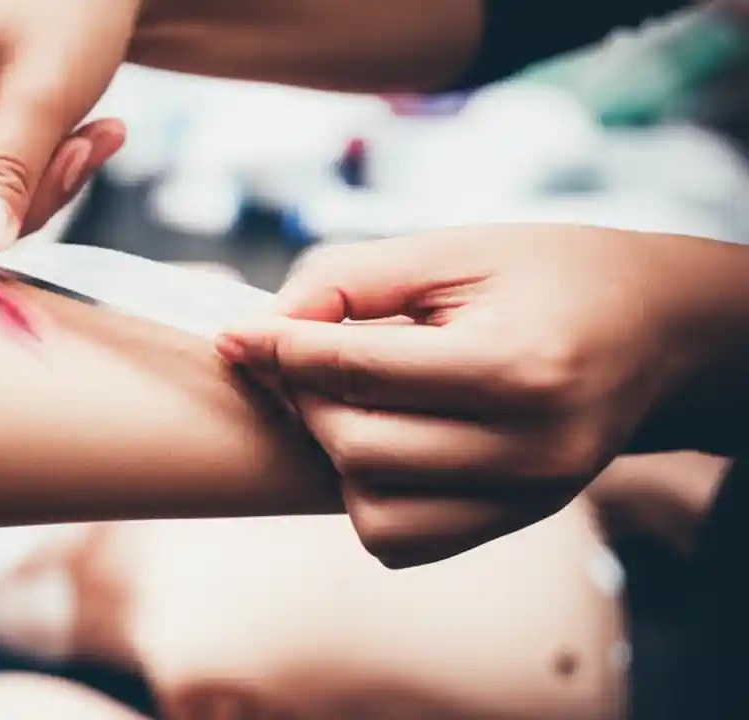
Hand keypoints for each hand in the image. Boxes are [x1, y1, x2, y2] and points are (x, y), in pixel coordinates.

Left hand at [218, 225, 748, 566]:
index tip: (238, 334)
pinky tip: (381, 441)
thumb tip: (262, 326)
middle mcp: (530, 448)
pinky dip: (367, 496)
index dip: (283, 348)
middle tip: (299, 357)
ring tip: (348, 398)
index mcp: (519, 365)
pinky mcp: (515, 523)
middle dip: (304, 398)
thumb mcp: (454, 249)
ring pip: (371, 507)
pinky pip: (401, 541)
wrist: (655, 330)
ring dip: (334, 452)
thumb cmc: (550, 275)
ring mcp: (527, 498)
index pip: (362, 369)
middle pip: (358, 444)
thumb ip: (351, 279)